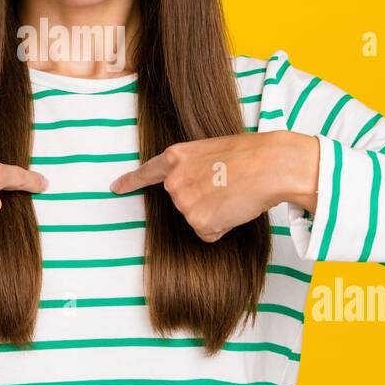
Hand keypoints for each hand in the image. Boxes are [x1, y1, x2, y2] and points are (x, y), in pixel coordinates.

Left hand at [107, 130, 319, 241]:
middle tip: (227, 184)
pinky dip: (223, 227)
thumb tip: (200, 191)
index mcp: (176, 157)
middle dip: (203, 200)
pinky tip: (234, 208)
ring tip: (234, 193)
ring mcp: (183, 202)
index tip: (115, 188)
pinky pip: (209, 233)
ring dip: (216, 214)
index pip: (148, 172)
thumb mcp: (211, 151)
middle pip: (182, 203)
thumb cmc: (250, 155)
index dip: (130, 181)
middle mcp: (173, 181)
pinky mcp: (198, 222)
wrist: (270, 165)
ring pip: (197, 220)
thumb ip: (194, 168)